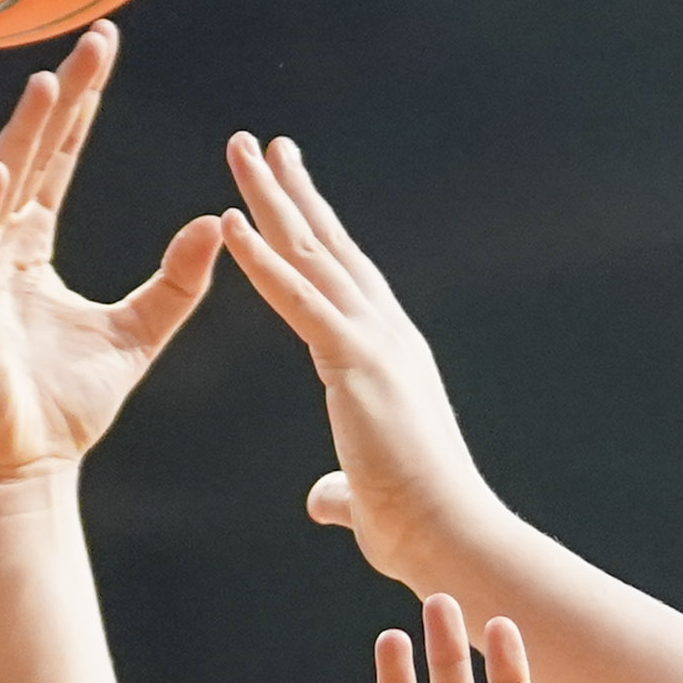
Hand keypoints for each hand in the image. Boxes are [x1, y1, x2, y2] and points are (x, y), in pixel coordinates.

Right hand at [0, 24, 224, 489]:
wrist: (22, 469)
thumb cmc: (65, 408)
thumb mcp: (135, 334)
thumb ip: (174, 282)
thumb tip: (213, 225)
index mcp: (26, 250)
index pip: (55, 161)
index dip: (79, 109)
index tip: (104, 54)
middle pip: (28, 156)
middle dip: (60, 99)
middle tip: (93, 43)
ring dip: (20, 137)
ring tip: (48, 86)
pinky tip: (3, 175)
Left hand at [219, 133, 498, 588]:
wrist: (452, 538)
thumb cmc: (419, 529)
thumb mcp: (366, 498)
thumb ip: (341, 490)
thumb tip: (323, 501)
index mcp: (392, 359)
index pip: (346, 284)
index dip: (317, 236)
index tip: (293, 195)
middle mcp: (388, 336)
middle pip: (330, 250)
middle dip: (295, 195)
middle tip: (265, 145)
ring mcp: (376, 343)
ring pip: (313, 256)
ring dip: (273, 200)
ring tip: (241, 150)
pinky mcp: (357, 362)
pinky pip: (298, 299)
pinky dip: (262, 260)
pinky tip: (230, 223)